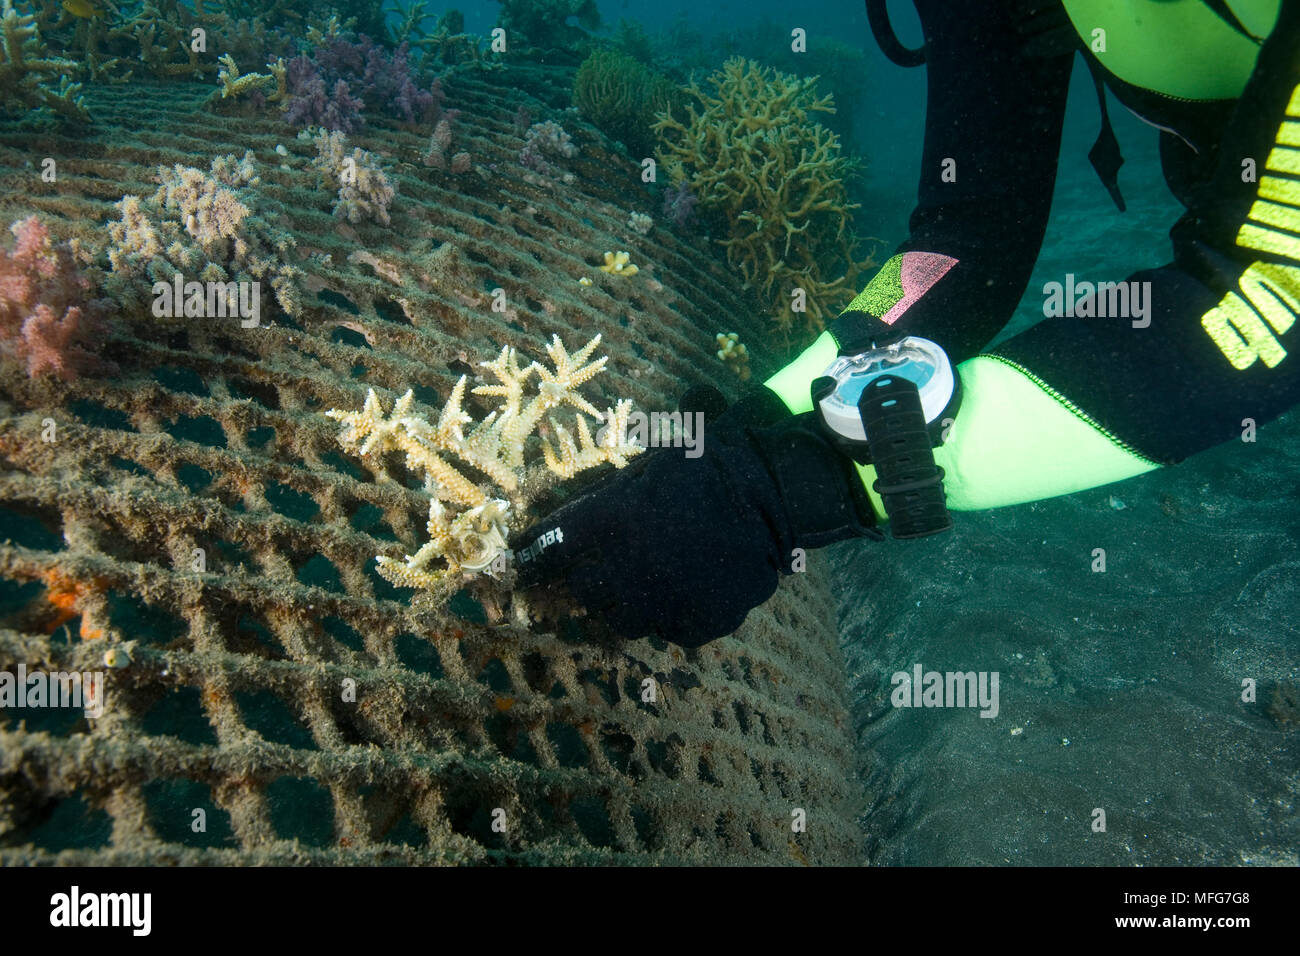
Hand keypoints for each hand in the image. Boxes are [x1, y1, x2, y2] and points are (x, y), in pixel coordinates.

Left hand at [512, 390, 877, 645]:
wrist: (772, 493)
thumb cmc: (705, 466)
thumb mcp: (648, 466)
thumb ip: (604, 496)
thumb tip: (560, 522)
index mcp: (609, 523)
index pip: (550, 551)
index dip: (533, 559)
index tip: (521, 565)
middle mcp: (628, 569)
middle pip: (585, 594)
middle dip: (589, 583)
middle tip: (603, 571)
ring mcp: (664, 602)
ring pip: (624, 622)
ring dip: (628, 605)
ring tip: (648, 583)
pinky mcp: (698, 623)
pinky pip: (670, 633)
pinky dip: (672, 618)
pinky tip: (686, 592)